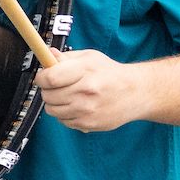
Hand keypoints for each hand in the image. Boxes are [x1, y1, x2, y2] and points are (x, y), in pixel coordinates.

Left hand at [35, 48, 151, 132]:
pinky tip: (79, 106)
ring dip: (56, 103)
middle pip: (47, 96)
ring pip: (52, 110)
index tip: (44, 76)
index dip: (41, 78)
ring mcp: (87, 110)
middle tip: (60, 86)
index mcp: (85, 71)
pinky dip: (66, 114)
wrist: (137, 93)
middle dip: (49, 90)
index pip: (49, 78)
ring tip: (70, 96)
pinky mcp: (89, 124)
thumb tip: (47, 56)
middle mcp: (86, 92)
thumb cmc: (110, 73)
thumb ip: (66, 58)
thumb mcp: (90, 58)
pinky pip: (63, 121)